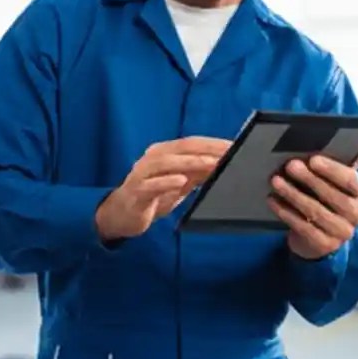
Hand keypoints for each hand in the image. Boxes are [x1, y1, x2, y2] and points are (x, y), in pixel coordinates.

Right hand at [95, 136, 231, 240]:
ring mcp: (142, 174)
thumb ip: (197, 173)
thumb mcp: (180, 183)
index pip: (191, 143)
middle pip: (180, 148)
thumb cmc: (152, 196)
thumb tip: (223, 164)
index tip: (235, 145)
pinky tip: (181, 181)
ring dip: (190, 162)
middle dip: (206, 150)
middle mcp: (152, 158)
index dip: (213, 143)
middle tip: (228, 153)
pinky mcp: (136, 192)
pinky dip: (166, 181)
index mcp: (164, 153)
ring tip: (210, 164)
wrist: (122, 215)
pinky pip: (151, 185)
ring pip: (165, 162)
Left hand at [268, 155, 357, 259]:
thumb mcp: (333, 183)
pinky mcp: (324, 245)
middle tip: (290, 165)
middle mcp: (356, 214)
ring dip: (293, 194)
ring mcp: (341, 232)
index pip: (351, 180)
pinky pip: (303, 227)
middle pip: (333, 196)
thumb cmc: (325, 200)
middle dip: (309, 179)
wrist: (320, 237)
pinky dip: (286, 212)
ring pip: (315, 211)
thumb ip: (338, 166)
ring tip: (276, 181)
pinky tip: (273, 200)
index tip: (313, 158)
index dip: (332, 169)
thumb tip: (345, 146)